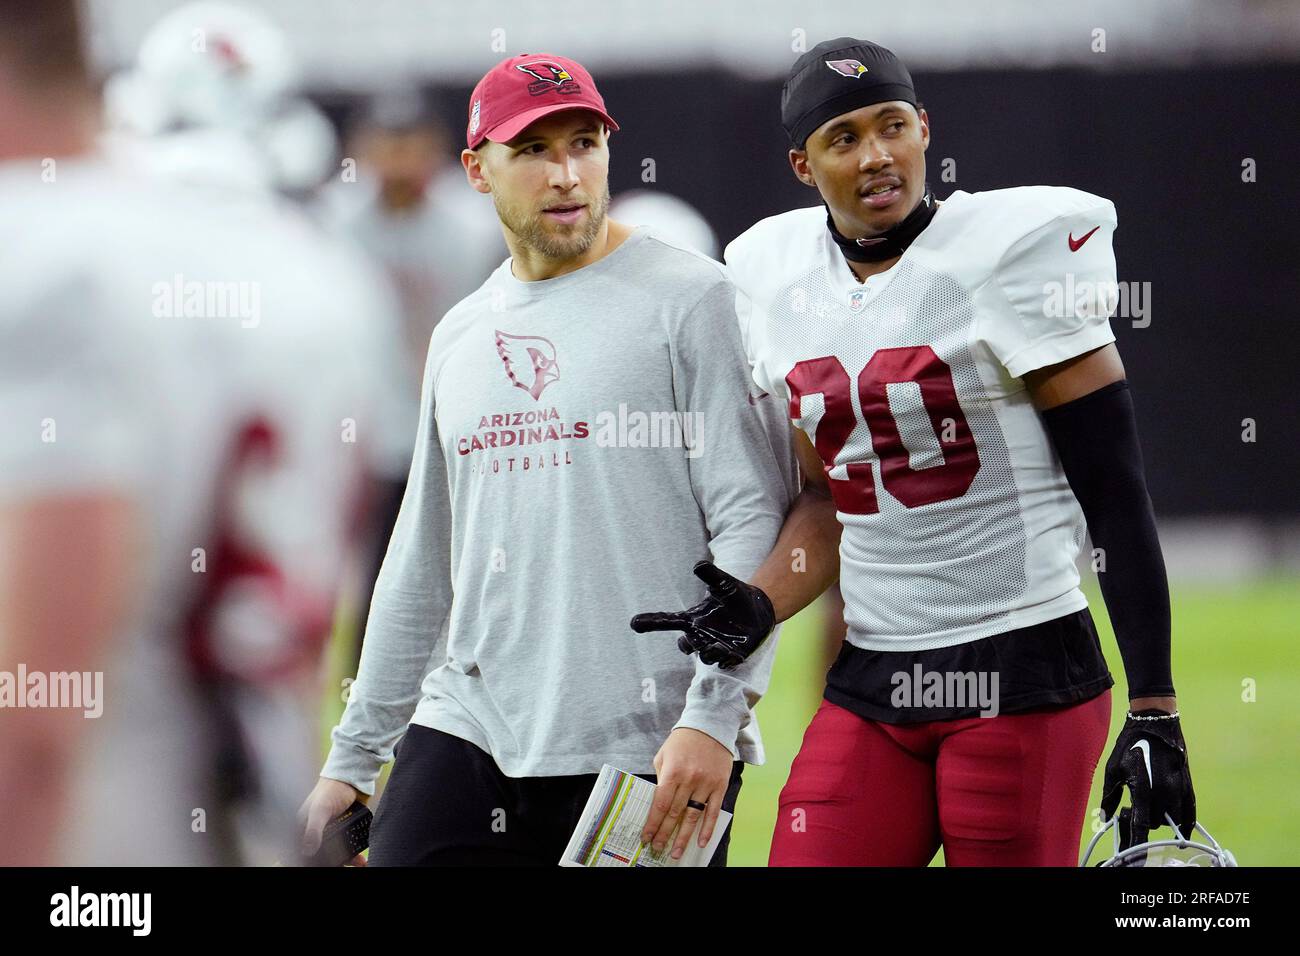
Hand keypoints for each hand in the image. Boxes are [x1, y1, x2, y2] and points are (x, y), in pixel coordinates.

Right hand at [298, 777, 367, 865]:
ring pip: (335, 854)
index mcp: (303, 827)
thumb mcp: (321, 809)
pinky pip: (348, 848)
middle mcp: (316, 831)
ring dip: (345, 860)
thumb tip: (307, 851)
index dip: (307, 860)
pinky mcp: (345, 830)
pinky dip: (354, 855)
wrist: (354, 778)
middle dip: (331, 862)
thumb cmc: (332, 789)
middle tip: (341, 865)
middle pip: (320, 855)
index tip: (319, 866)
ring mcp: (331, 831)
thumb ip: (314, 830)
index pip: (301, 850)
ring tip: (357, 863)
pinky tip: (361, 860)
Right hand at [630, 561, 774, 669]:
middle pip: (686, 646)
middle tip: (699, 636)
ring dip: (710, 652)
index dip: (651, 622)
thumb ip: (711, 575)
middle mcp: (701, 635)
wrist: (758, 609)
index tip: (634, 623)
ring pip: (705, 657)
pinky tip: (734, 650)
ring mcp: (716, 646)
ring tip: (722, 643)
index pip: (668, 622)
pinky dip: (726, 659)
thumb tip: (698, 565)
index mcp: (693, 619)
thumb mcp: (723, 583)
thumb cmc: (734, 595)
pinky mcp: (732, 655)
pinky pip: (724, 663)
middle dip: (689, 644)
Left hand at [640, 728, 733, 859]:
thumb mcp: (664, 755)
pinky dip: (707, 828)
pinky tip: (701, 841)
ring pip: (693, 816)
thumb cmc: (683, 740)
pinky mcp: (719, 786)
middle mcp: (689, 780)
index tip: (646, 837)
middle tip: (658, 848)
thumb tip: (659, 802)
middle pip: (675, 814)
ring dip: (684, 837)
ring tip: (676, 852)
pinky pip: (713, 811)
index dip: (653, 823)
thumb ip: (661, 778)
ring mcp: (706, 784)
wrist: (710, 725)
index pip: (661, 805)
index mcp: (672, 772)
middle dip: (665, 834)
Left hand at [1100, 709, 1195, 848]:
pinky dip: (1187, 821)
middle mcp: (1163, 791)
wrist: (1154, 721)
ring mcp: (1178, 787)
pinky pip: (1190, 809)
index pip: (1141, 824)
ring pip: (1172, 818)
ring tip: (1149, 807)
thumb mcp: (1113, 768)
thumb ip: (1109, 796)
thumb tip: (1106, 816)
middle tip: (1133, 809)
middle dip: (1144, 821)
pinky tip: (1183, 830)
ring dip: (1161, 819)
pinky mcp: (1187, 782)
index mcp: (1143, 788)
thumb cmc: (1129, 743)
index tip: (1133, 854)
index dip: (1136, 841)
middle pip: (1156, 822)